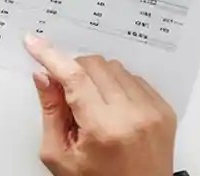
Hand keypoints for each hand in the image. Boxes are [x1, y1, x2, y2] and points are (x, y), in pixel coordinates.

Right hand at [25, 34, 176, 175]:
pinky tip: (113, 110)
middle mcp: (132, 115)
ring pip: (115, 68)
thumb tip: (43, 75)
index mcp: (103, 130)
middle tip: (68, 97)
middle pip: (94, 66)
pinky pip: (135, 79)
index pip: (74, 79)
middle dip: (74, 72)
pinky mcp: (164, 109)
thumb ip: (51, 112)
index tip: (34, 43)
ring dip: (97, 79)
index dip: (51, 56)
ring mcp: (152, 110)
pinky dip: (118, 86)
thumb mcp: (61, 157)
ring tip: (94, 109)